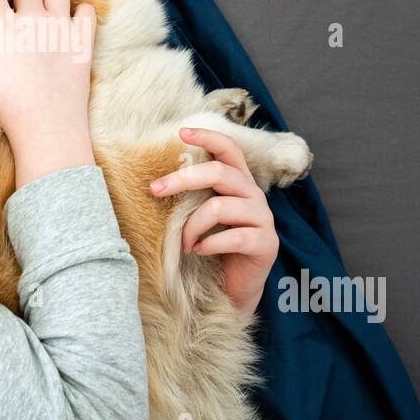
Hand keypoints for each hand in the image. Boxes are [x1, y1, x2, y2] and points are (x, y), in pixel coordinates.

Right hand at [0, 0, 98, 187]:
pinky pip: (86, 9)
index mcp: (3, 29)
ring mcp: (61, 28)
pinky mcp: (84, 40)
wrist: (48, 129)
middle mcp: (33, 21)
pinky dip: (78, 12)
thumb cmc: (8, 105)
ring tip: (44, 17)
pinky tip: (69, 26)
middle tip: (17, 16)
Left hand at [148, 127, 279, 324]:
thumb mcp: (202, 215)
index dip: (208, 136)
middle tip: (154, 189)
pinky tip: (198, 252)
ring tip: (183, 242)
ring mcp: (263, 219)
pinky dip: (209, 244)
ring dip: (192, 225)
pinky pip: (233, 237)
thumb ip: (193, 196)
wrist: (235, 288)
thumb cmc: (213, 246)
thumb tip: (156, 181)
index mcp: (238, 182)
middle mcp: (253, 195)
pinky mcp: (266, 244)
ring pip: (220, 207)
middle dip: (183, 178)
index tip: (180, 131)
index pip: (228, 149)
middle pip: (219, 173)